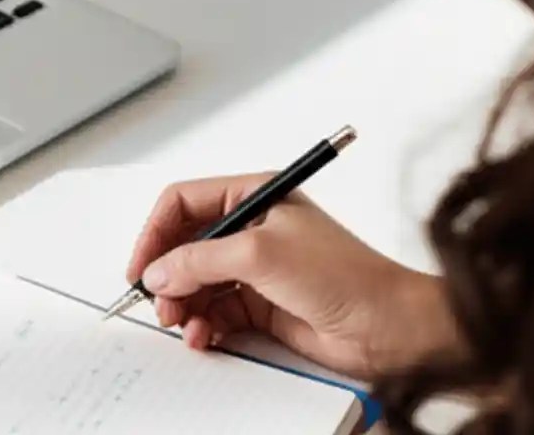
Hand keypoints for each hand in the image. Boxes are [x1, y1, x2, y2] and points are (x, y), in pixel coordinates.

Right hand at [126, 173, 458, 378]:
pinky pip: (214, 313)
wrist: (390, 328)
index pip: (184, 202)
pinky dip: (203, 325)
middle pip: (184, 245)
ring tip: (183, 323)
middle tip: (160, 301)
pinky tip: (205, 337)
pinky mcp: (261, 306)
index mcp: (254, 196)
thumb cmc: (345, 276)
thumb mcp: (260, 255)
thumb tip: (158, 272)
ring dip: (182, 304)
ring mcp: (256, 269)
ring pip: (195, 283)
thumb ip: (199, 259)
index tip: (142, 265)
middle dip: (167, 274)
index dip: (156, 232)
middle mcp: (252, 229)